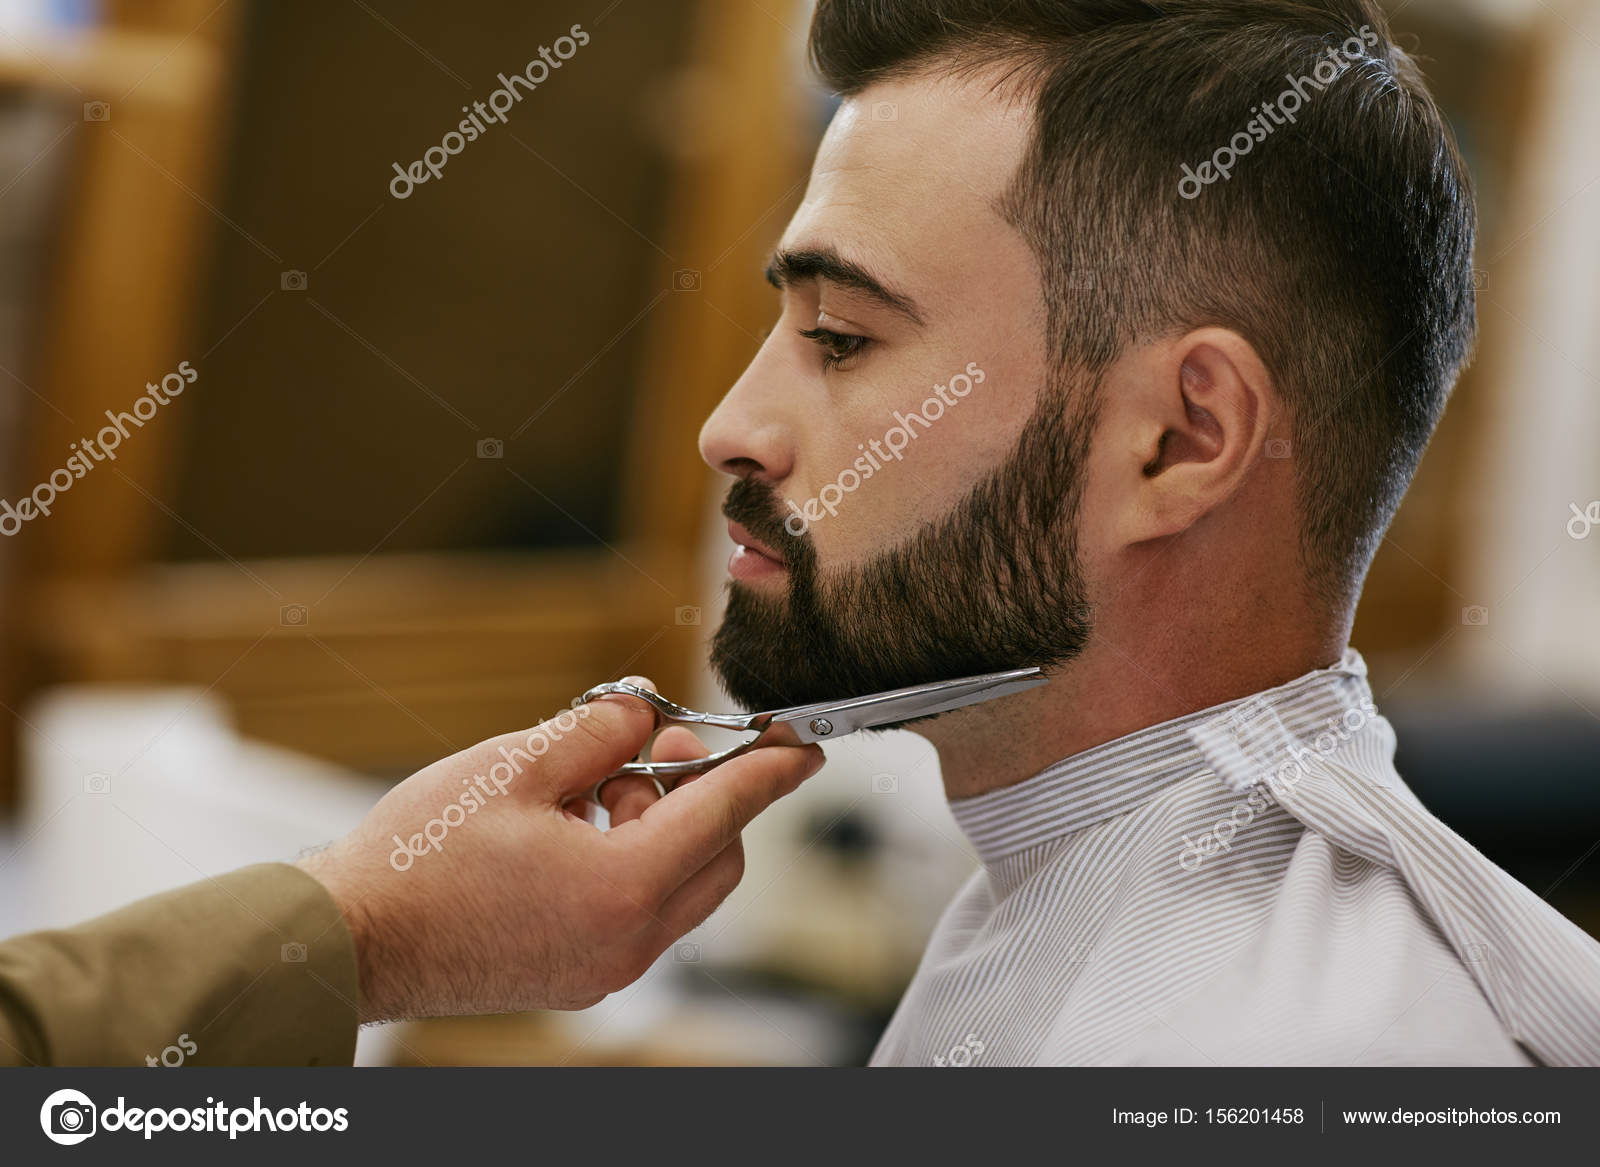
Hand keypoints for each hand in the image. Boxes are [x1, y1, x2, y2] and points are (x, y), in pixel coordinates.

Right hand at [296, 680, 822, 1021]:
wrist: (350, 939)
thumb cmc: (420, 855)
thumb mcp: (517, 764)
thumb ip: (599, 732)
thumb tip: (644, 715)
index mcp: (623, 887)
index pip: (726, 814)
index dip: (770, 771)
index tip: (804, 746)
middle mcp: (628, 941)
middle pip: (715, 858)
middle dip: (699, 794)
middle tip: (647, 750)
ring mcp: (603, 968)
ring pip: (679, 887)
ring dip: (659, 827)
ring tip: (587, 788)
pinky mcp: (577, 976)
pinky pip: (638, 912)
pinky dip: (629, 862)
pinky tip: (569, 829)